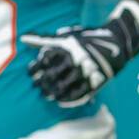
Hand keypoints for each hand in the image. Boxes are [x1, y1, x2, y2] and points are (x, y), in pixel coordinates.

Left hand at [22, 5, 138, 106]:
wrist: (115, 45)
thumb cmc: (84, 40)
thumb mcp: (65, 37)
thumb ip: (43, 40)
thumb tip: (23, 39)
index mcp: (67, 48)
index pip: (44, 60)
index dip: (34, 68)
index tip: (29, 73)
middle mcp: (75, 60)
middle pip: (53, 74)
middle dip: (42, 82)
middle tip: (36, 86)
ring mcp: (85, 72)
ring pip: (64, 86)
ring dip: (53, 93)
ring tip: (45, 96)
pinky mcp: (95, 81)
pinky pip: (78, 94)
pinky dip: (67, 99)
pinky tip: (59, 101)